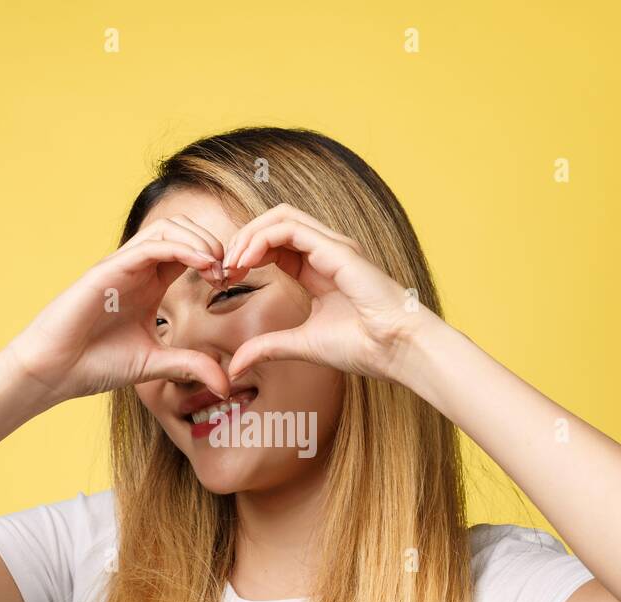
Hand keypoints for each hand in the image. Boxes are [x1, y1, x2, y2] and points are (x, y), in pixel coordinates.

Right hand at [4, 216, 234, 407]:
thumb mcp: (155, 364)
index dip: (217, 258)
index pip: (189, 251)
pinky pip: (151, 245)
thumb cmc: (95, 364)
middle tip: (230, 271)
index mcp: (149, 284)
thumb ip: (190, 366)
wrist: (54, 371)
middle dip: (213, 243)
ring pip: (168, 228)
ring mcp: (121, 266)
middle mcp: (136, 268)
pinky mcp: (107, 270)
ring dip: (200, 241)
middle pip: (183, 229)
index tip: (234, 281)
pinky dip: (182, 248)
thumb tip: (225, 384)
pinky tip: (204, 265)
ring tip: (219, 266)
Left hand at [221, 203, 437, 382]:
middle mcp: (326, 251)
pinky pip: (290, 228)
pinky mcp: (337, 249)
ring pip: (280, 217)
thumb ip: (267, 348)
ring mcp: (333, 246)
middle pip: (274, 223)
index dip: (245, 256)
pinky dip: (261, 239)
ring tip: (231, 264)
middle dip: (242, 240)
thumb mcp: (300, 345)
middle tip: (223, 269)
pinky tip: (246, 263)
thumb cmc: (362, 347)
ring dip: (248, 236)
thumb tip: (234, 366)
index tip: (226, 281)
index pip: (275, 244)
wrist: (396, 350)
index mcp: (318, 269)